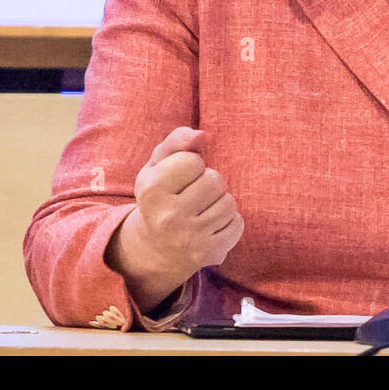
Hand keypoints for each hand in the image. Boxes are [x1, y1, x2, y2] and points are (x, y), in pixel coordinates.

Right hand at [108, 127, 243, 310]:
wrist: (155, 247)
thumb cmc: (162, 194)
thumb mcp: (158, 165)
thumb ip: (177, 142)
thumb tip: (201, 135)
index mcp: (151, 190)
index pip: (193, 161)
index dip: (192, 165)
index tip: (180, 177)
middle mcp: (167, 217)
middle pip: (215, 181)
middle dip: (208, 182)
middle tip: (192, 195)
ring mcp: (189, 238)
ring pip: (229, 203)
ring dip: (220, 201)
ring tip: (201, 210)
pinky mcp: (208, 254)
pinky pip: (238, 224)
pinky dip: (229, 222)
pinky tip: (210, 226)